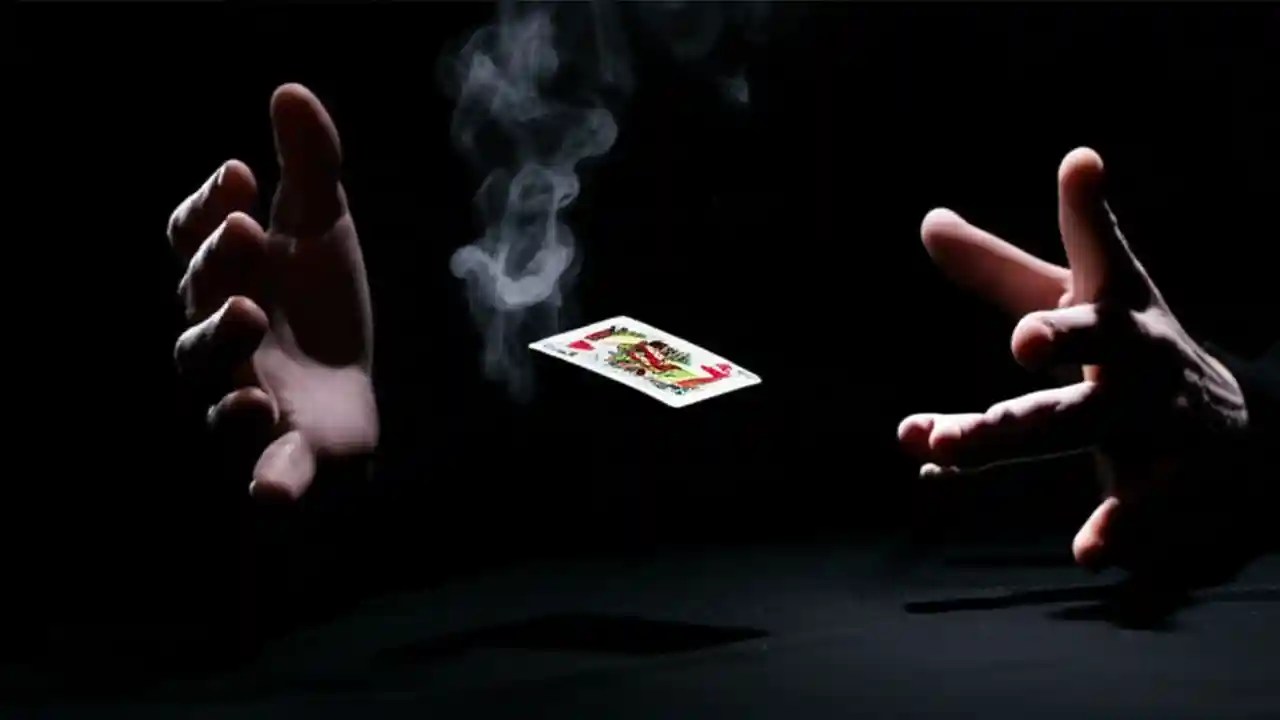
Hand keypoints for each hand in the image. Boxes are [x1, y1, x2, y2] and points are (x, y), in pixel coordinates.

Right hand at [168, 84, 376, 502]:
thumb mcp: (323, 227)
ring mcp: (246, 398)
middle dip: (216, 269)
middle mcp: (221, 338)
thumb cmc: (320, 303)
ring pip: (215, 382)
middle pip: (199, 304)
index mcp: (227, 279)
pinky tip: (271, 493)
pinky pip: (268, 474)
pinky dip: (268, 482)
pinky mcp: (285, 455)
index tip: (241, 174)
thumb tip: (290, 88)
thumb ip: (310, 165)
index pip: (197, 238)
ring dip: (223, 350)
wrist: (352, 387)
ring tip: (246, 315)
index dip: (210, 207)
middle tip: (244, 234)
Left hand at [899, 148, 1256, 585]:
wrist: (1231, 421)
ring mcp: (1156, 414)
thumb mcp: (1073, 302)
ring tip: (947, 449)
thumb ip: (998, 270)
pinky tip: (1088, 552)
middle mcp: (1136, 352)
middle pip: (1086, 341)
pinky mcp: (1168, 475)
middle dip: (1052, 331)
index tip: (1080, 163)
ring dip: (1012, 433)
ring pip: (1080, 422)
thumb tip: (926, 220)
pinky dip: (1117, 526)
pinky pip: (1138, 502)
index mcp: (1111, 303)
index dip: (1089, 208)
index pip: (1100, 247)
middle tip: (1012, 338)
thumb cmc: (1127, 346)